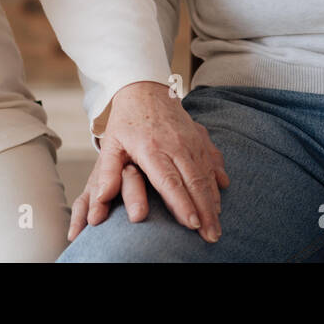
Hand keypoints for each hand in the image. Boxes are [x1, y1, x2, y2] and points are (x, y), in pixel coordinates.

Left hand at [67, 81, 229, 243]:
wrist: (144, 88)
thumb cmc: (125, 121)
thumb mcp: (111, 145)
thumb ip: (107, 174)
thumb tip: (101, 201)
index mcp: (152, 149)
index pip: (170, 182)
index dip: (182, 204)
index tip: (192, 224)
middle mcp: (175, 145)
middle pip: (193, 183)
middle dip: (204, 211)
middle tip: (211, 236)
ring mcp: (190, 140)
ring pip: (206, 174)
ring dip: (213, 200)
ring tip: (216, 224)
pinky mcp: (199, 136)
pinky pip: (213, 159)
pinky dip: (218, 178)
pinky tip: (222, 193)